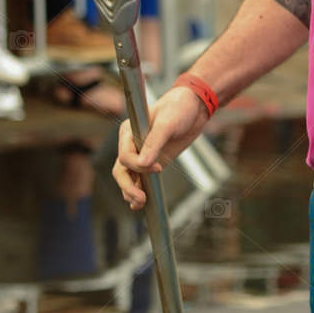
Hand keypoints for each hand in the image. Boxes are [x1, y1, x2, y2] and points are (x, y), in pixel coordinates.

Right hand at [113, 87, 210, 208]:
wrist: (192, 108)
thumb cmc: (178, 109)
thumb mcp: (167, 123)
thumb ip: (154, 142)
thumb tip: (143, 163)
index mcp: (128, 131)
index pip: (124, 155)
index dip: (138, 166)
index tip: (158, 167)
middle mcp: (130, 144)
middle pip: (121, 170)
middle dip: (128, 186)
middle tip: (141, 199)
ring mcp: (140, 154)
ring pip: (127, 177)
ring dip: (130, 192)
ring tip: (140, 204)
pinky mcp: (151, 162)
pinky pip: (139, 179)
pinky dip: (138, 190)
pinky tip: (140, 203)